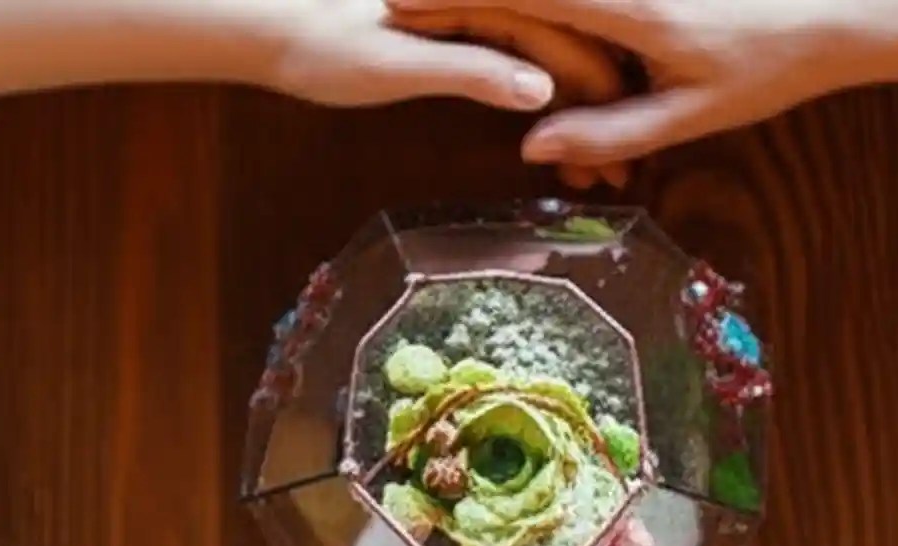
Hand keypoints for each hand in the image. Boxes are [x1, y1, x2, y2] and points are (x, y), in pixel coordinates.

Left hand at [275, 0, 631, 187]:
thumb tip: (543, 89)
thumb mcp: (393, 66)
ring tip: (598, 172)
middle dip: (603, 115)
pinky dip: (545, 109)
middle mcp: (490, 4)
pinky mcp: (461, 38)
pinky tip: (556, 140)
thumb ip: (468, 69)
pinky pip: (520, 70)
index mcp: (485, 2)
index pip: (568, 46)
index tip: (626, 155)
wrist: (271, 27)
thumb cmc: (321, 46)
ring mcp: (477, 21)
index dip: (604, 101)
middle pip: (569, 56)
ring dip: (578, 117)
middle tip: (624, 176)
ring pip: (549, 67)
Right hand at [385, 0, 868, 163]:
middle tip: (391, 3)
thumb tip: (534, 146)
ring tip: (431, 10)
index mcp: (623, 4)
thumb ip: (609, 130)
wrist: (834, 10)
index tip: (392, 2)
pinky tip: (508, 20)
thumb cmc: (766, 64)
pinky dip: (534, 9)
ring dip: (493, 4)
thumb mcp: (689, 113)